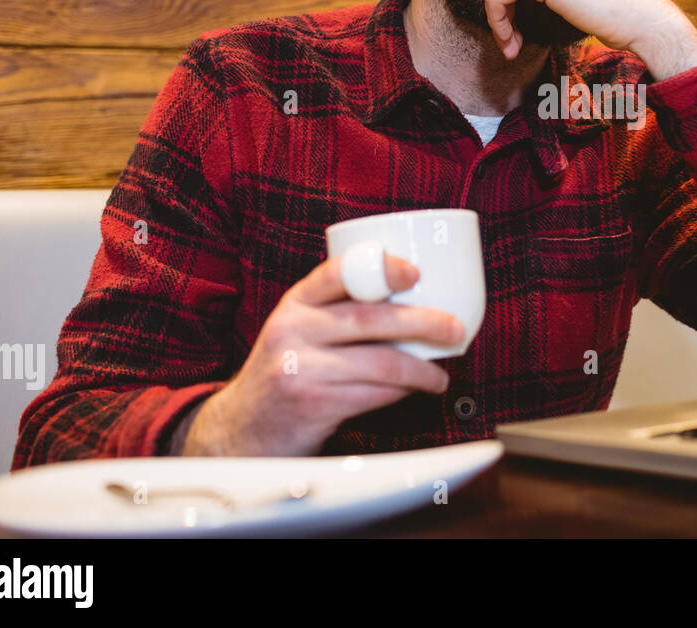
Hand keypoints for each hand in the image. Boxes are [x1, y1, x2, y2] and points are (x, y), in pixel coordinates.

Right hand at [173, 252, 462, 456]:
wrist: (242, 428)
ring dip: (420, 368)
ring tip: (440, 373)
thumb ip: (338, 310)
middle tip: (453, 328)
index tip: (415, 272)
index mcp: (294, 304)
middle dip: (422, 322)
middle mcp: (293, 331)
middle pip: (369, 318)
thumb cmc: (286, 370)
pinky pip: (372, 395)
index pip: (337, 272)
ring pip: (379, 363)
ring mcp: (301, 369)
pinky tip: (414, 390)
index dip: (381, 267)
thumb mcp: (298, 329)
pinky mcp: (313, 405)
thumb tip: (415, 298)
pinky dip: (401, 393)